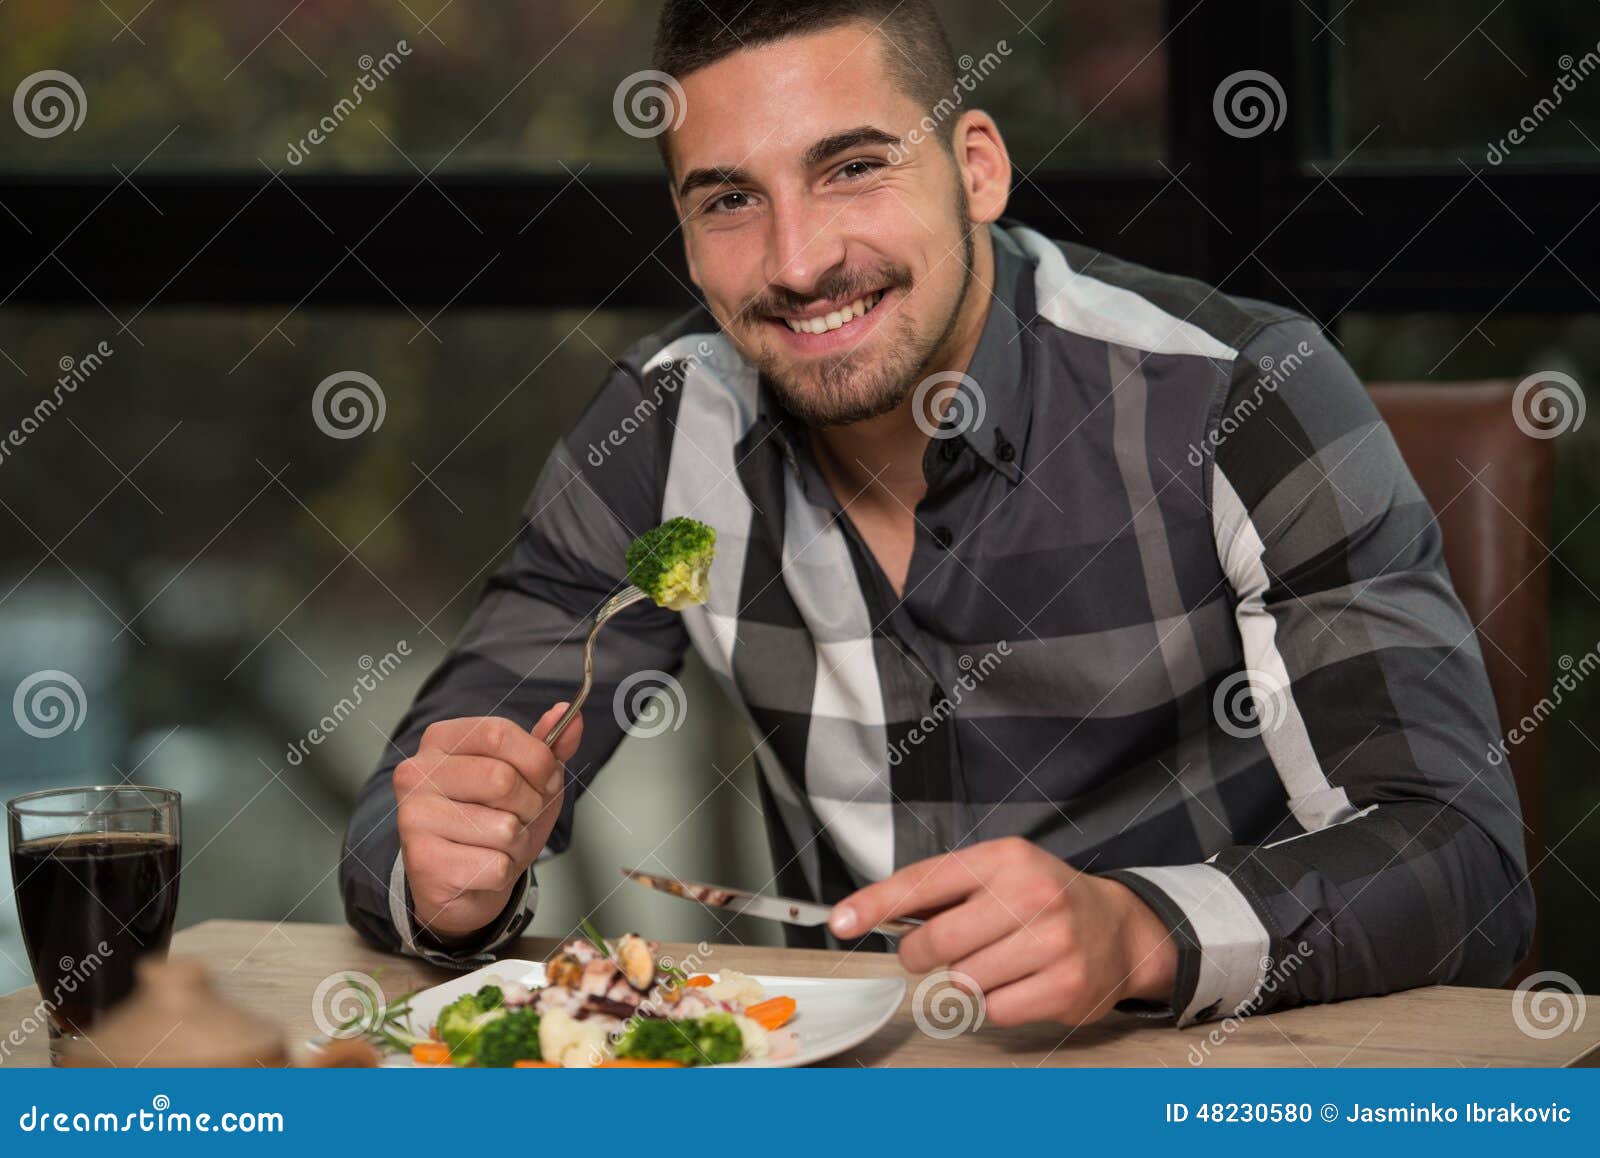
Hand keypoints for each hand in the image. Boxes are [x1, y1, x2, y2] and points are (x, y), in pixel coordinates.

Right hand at [394, 705, 582, 941]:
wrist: (464, 882)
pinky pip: (495, 865)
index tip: (545, 780)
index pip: (498, 733)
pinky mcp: (422, 861)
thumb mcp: (528, 777)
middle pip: (502, 779)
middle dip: (531, 805)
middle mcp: (417, 773)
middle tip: (521, 817)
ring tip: (498, 844)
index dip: (537, 760)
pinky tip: (482, 867)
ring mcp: (414, 817)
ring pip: (504, 828)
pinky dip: (503, 872)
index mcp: (441, 740)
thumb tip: (569, 713)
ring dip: (518, 843)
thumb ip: (549, 745)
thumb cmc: (494, 821)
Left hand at [830, 837, 1176, 1025]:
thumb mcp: (999, 873)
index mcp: (1004, 858)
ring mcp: (1052, 942)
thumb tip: (875, 914)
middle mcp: (1031, 895)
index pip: (925, 880)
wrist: (1120, 929)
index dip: (877, 903)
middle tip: (937, 952)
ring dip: (967, 979)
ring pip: (963, 980)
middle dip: (923, 955)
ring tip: (999, 960)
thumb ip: (943, 890)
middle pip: (937, 942)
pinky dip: (995, 1004)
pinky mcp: (1065, 987)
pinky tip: (1020, 982)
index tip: (840, 920)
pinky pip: (994, 1010)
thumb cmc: (1043, 900)